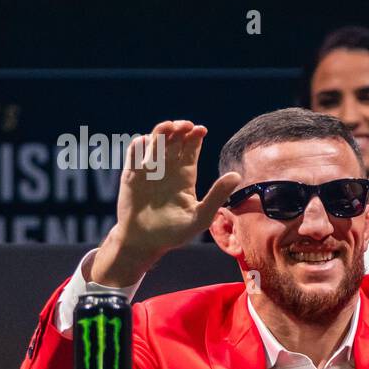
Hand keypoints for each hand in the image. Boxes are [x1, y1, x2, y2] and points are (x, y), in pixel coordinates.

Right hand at [90, 120, 240, 285]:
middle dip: (180, 129)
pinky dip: (139, 145)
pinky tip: (145, 143)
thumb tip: (237, 175)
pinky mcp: (131, 174)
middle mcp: (168, 169)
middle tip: (186, 125)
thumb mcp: (200, 216)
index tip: (201, 129)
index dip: (195, 136)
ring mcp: (149, 170)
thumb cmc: (174, 233)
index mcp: (185, 176)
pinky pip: (134, 153)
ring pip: (155, 142)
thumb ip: (217, 195)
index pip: (191, 148)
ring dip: (161, 131)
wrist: (144, 243)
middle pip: (175, 140)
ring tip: (169, 127)